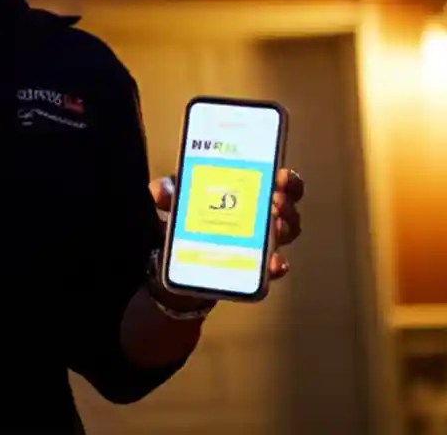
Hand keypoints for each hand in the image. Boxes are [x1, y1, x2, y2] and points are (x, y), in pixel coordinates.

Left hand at [150, 167, 304, 281]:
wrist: (172, 266)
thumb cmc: (182, 224)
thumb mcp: (173, 201)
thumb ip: (166, 192)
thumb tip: (159, 191)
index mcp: (245, 193)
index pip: (277, 181)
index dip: (286, 178)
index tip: (279, 175)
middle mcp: (259, 217)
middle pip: (287, 207)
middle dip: (287, 202)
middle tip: (274, 202)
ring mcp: (258, 245)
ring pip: (286, 234)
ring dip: (284, 229)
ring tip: (274, 227)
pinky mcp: (252, 271)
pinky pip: (271, 269)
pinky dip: (275, 265)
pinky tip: (273, 262)